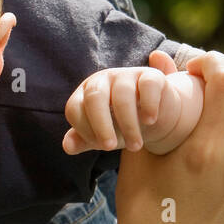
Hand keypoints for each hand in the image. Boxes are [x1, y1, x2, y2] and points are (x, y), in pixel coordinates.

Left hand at [63, 51, 198, 154]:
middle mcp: (103, 80)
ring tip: (135, 146)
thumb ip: (83, 140)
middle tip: (110, 147)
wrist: (155, 118)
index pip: (74, 108)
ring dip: (128, 125)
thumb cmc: (121, 126)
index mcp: (85, 93)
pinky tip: (150, 121)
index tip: (98, 145)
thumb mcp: (101, 136)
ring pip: (122, 95)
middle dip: (101, 125)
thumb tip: (67, 146)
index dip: (83, 129)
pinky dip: (149, 105)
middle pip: (95, 97)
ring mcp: (126, 75)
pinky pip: (147, 86)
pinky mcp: (151, 76)